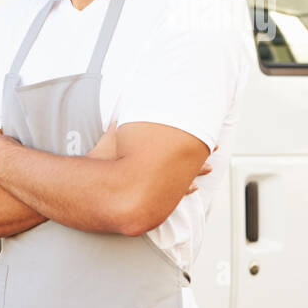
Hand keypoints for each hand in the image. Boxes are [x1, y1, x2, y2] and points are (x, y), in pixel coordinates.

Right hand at [87, 120, 216, 195]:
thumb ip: (116, 126)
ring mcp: (156, 182)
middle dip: (200, 152)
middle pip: (184, 158)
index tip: (206, 134)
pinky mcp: (153, 194)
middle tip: (213, 147)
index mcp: (150, 151)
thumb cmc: (101, 162)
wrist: (94, 186)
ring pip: (183, 176)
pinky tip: (195, 188)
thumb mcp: (109, 139)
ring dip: (196, 171)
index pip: (177, 142)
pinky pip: (175, 192)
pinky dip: (185, 189)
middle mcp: (156, 167)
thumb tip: (119, 112)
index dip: (194, 138)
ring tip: (209, 167)